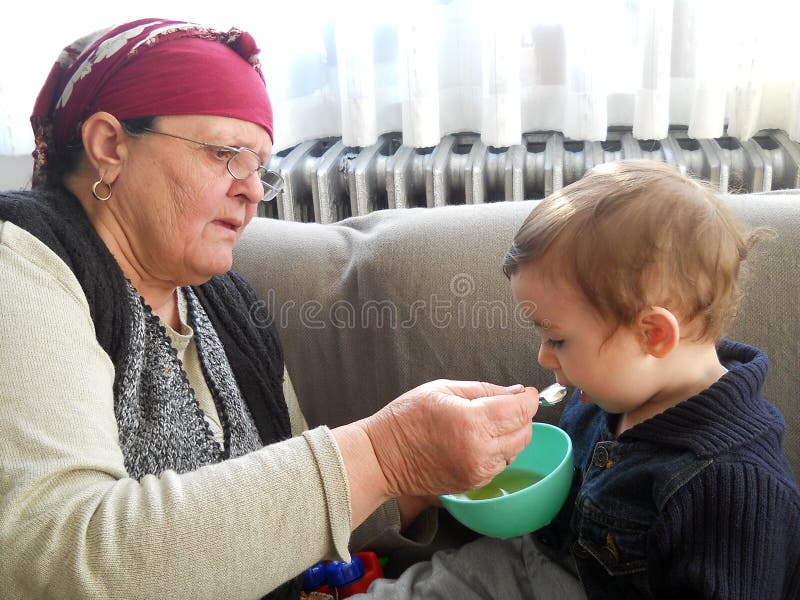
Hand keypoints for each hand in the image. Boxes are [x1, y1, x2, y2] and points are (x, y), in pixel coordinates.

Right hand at [357, 380, 538, 497]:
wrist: (383, 457)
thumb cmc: (406, 418)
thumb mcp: (443, 389)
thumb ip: (484, 389)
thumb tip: (516, 391)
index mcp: (472, 422)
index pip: (521, 410)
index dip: (528, 398)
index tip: (526, 392)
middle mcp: (480, 451)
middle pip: (525, 432)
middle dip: (521, 416)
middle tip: (504, 405)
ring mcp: (478, 471)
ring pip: (516, 450)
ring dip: (510, 435)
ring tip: (485, 424)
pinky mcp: (474, 484)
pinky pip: (500, 465)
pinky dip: (498, 451)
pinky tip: (477, 441)